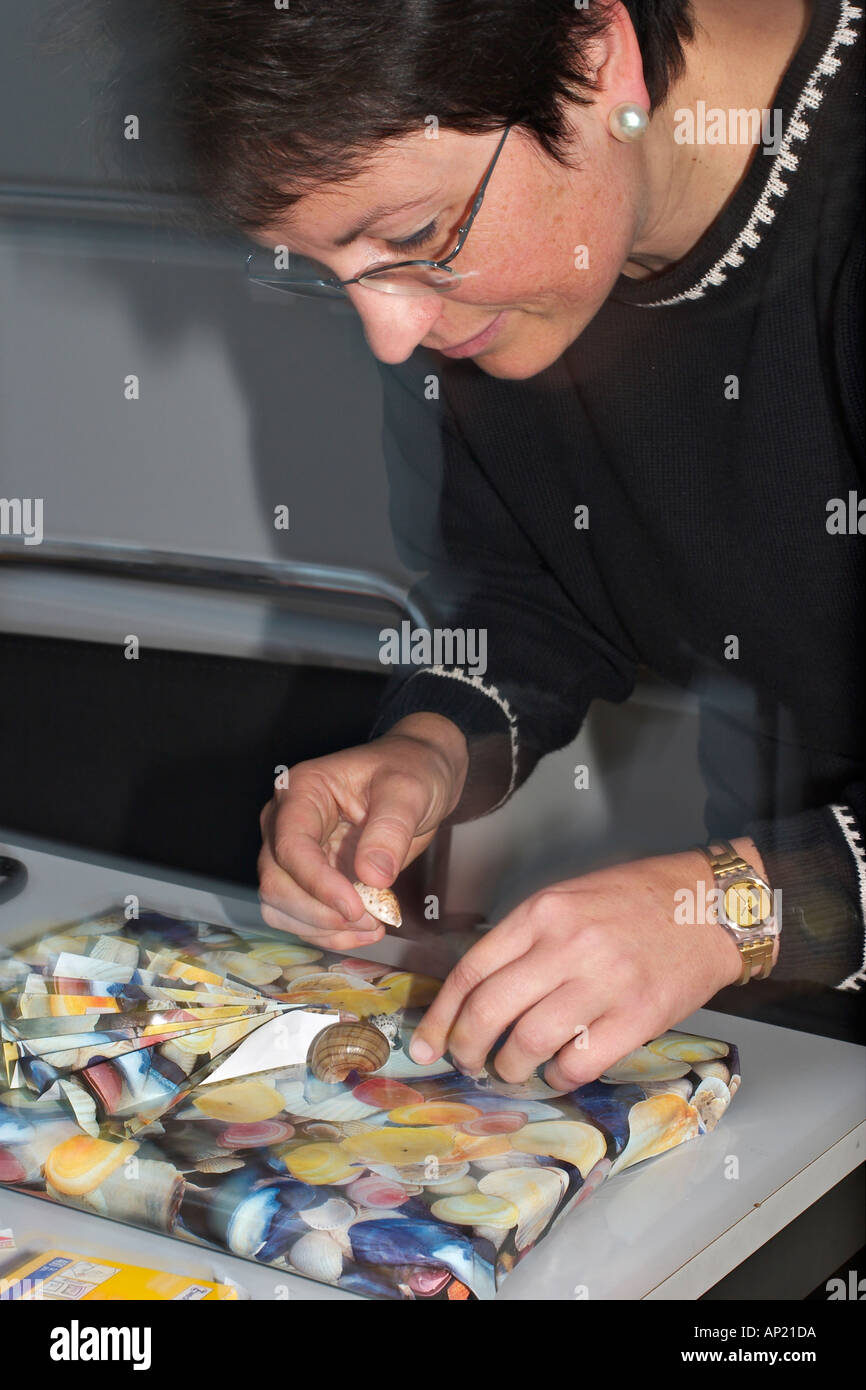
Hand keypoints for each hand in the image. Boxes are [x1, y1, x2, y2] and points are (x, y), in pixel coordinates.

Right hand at [257, 713, 467, 948]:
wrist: (421, 774)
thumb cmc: (411, 770)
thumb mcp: (409, 791)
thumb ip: (390, 830)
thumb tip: (371, 877)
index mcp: (302, 790)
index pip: (291, 846)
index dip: (318, 883)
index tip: (355, 909)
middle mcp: (285, 821)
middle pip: (277, 882)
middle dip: (320, 912)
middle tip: (371, 922)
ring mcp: (294, 852)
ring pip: (282, 907)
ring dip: (322, 928)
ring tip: (374, 927)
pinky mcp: (310, 876)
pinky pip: (302, 916)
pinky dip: (329, 932)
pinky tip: (367, 930)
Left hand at [409, 838, 770, 1089]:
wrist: (710, 906)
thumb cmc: (636, 901)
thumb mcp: (570, 899)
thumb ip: (527, 938)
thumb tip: (480, 992)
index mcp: (543, 912)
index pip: (472, 970)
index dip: (442, 1014)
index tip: (426, 1042)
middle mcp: (566, 945)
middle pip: (490, 1011)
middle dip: (466, 1047)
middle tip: (466, 1063)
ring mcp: (603, 982)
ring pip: (528, 1043)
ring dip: (510, 1068)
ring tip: (511, 1070)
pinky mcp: (637, 1017)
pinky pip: (578, 1062)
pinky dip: (557, 1077)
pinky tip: (557, 1072)